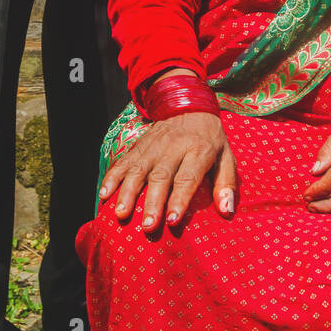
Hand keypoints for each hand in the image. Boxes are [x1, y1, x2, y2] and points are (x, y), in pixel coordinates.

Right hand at [97, 112, 237, 232]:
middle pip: (161, 176)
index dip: (179, 198)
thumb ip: (226, 183)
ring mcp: (153, 145)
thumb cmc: (210, 138)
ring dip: (127, 191)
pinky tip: (104, 194)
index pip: (187, 176)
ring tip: (121, 213)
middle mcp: (174, 147)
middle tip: (147, 226)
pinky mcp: (139, 145)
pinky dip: (112, 177)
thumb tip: (226, 211)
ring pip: (138, 169)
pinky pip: (123, 160)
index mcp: (199, 150)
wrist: (188, 104)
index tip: (172, 221)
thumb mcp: (226, 156)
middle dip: (152, 202)